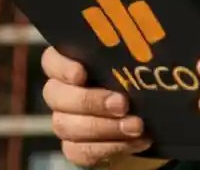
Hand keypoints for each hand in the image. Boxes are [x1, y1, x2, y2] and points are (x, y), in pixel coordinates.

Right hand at [41, 46, 153, 167]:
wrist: (147, 119)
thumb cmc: (137, 83)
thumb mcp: (134, 66)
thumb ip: (127, 59)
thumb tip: (143, 48)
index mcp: (71, 65)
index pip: (52, 61)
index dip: (62, 67)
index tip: (81, 73)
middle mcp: (62, 93)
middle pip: (57, 96)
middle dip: (90, 101)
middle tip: (122, 104)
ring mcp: (65, 121)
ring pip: (67, 126)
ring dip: (104, 127)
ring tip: (136, 126)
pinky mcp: (75, 147)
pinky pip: (82, 151)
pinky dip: (112, 147)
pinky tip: (137, 141)